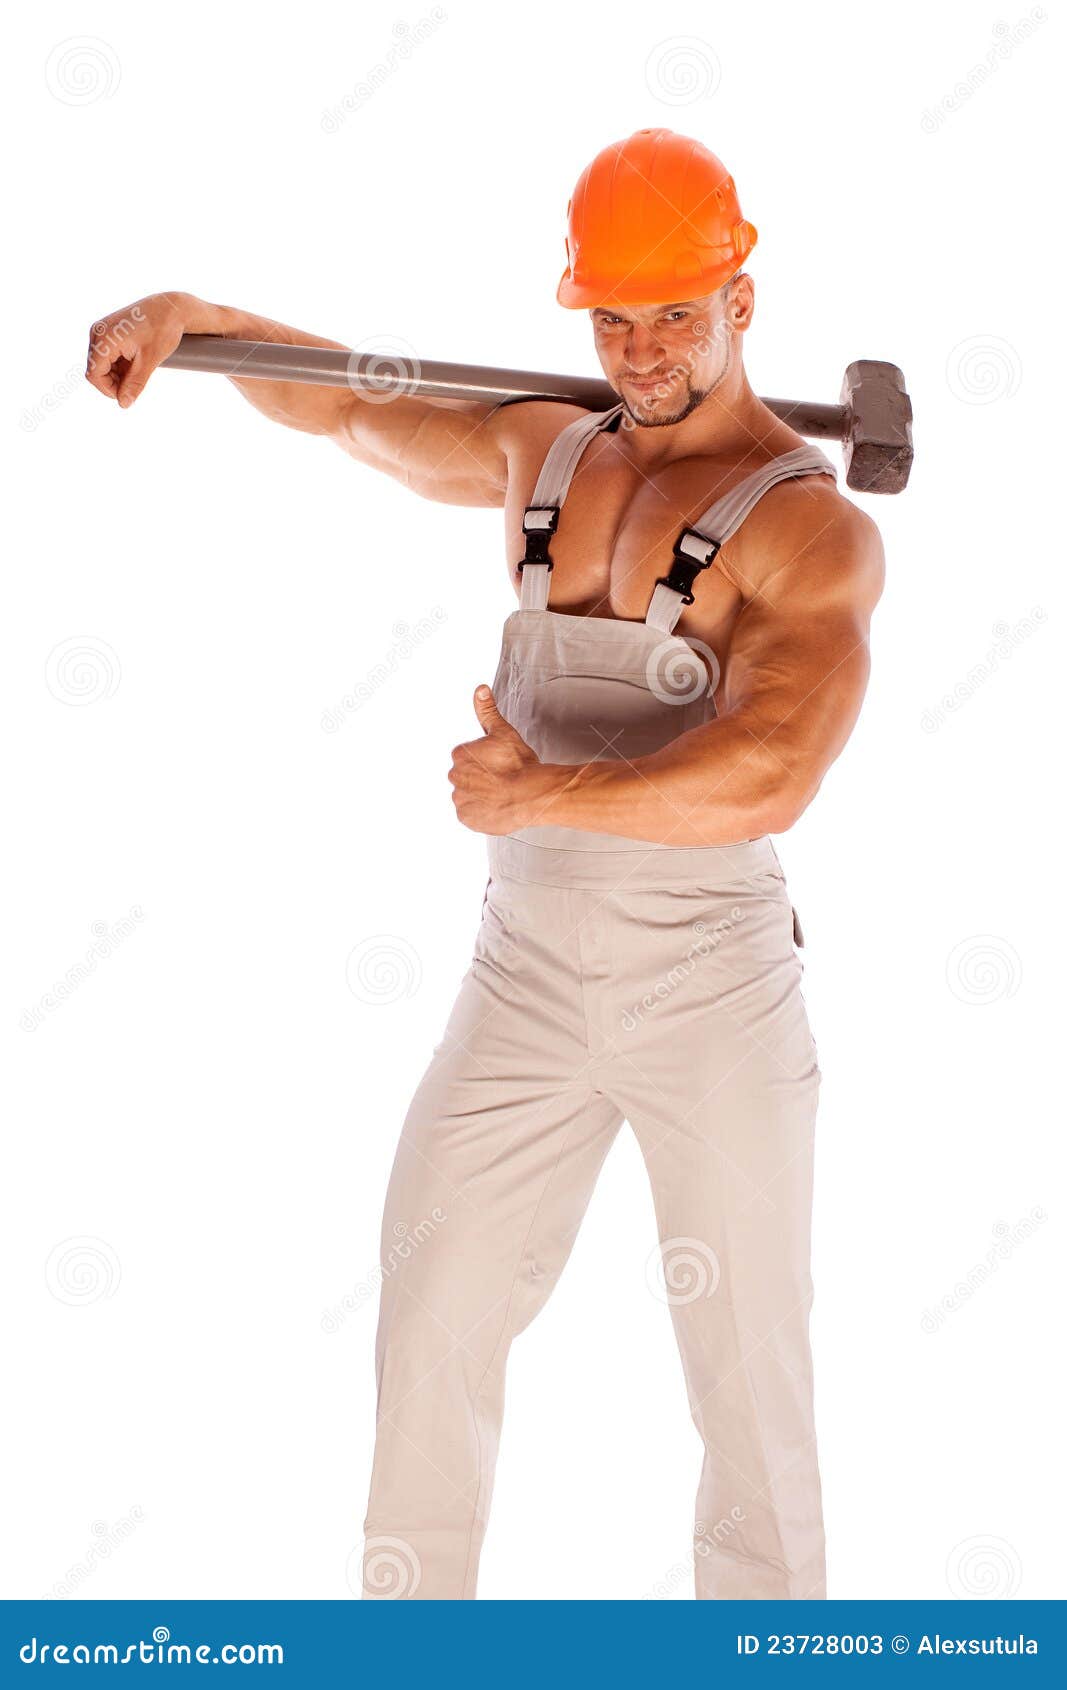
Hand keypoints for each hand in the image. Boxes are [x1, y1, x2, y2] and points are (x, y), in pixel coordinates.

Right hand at [85, 292, 191, 407]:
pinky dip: (119, 365)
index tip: (128, 395)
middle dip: (114, 383)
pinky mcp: (108, 331)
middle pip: (96, 370)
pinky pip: (107, 355)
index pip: (94, 375)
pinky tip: (135, 363)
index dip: (109, 390)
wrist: (171, 307)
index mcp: (104, 338)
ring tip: (139, 370)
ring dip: (118, 374)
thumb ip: (135, 384)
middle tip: (137, 384)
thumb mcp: (150, 361)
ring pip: (101, 364)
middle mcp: (97, 332)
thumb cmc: (162, 330)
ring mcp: (101, 330)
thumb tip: (124, 404)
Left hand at [448, 687, 563, 834]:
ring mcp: (460, 799)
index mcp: (460, 754)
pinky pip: (472, 815)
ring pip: (469, 796)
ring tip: (502, 795)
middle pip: (467, 776)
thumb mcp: (503, 731)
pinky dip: (483, 813)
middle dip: (482, 778)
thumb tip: (480, 689)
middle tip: (502, 780)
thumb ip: (488, 710)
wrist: (531, 794)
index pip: (469, 757)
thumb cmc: (519, 764)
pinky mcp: (467, 818)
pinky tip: (498, 807)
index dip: (487, 761)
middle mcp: (455, 777)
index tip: (500, 764)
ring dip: (482, 796)